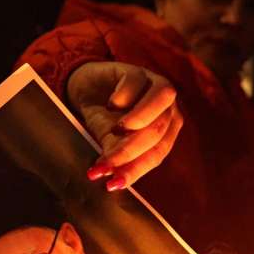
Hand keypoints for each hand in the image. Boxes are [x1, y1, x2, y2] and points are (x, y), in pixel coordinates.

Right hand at [67, 61, 183, 190]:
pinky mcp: (138, 69)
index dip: (136, 169)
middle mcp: (168, 108)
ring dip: (139, 119)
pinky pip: (137, 82)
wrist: (86, 88)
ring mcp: (155, 85)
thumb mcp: (108, 138)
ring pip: (159, 103)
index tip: (113, 184)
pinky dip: (124, 96)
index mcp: (166, 129)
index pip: (157, 153)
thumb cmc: (104, 117)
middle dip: (130, 150)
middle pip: (158, 131)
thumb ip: (116, 153)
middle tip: (105, 164)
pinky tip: (110, 103)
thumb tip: (113, 179)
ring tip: (116, 130)